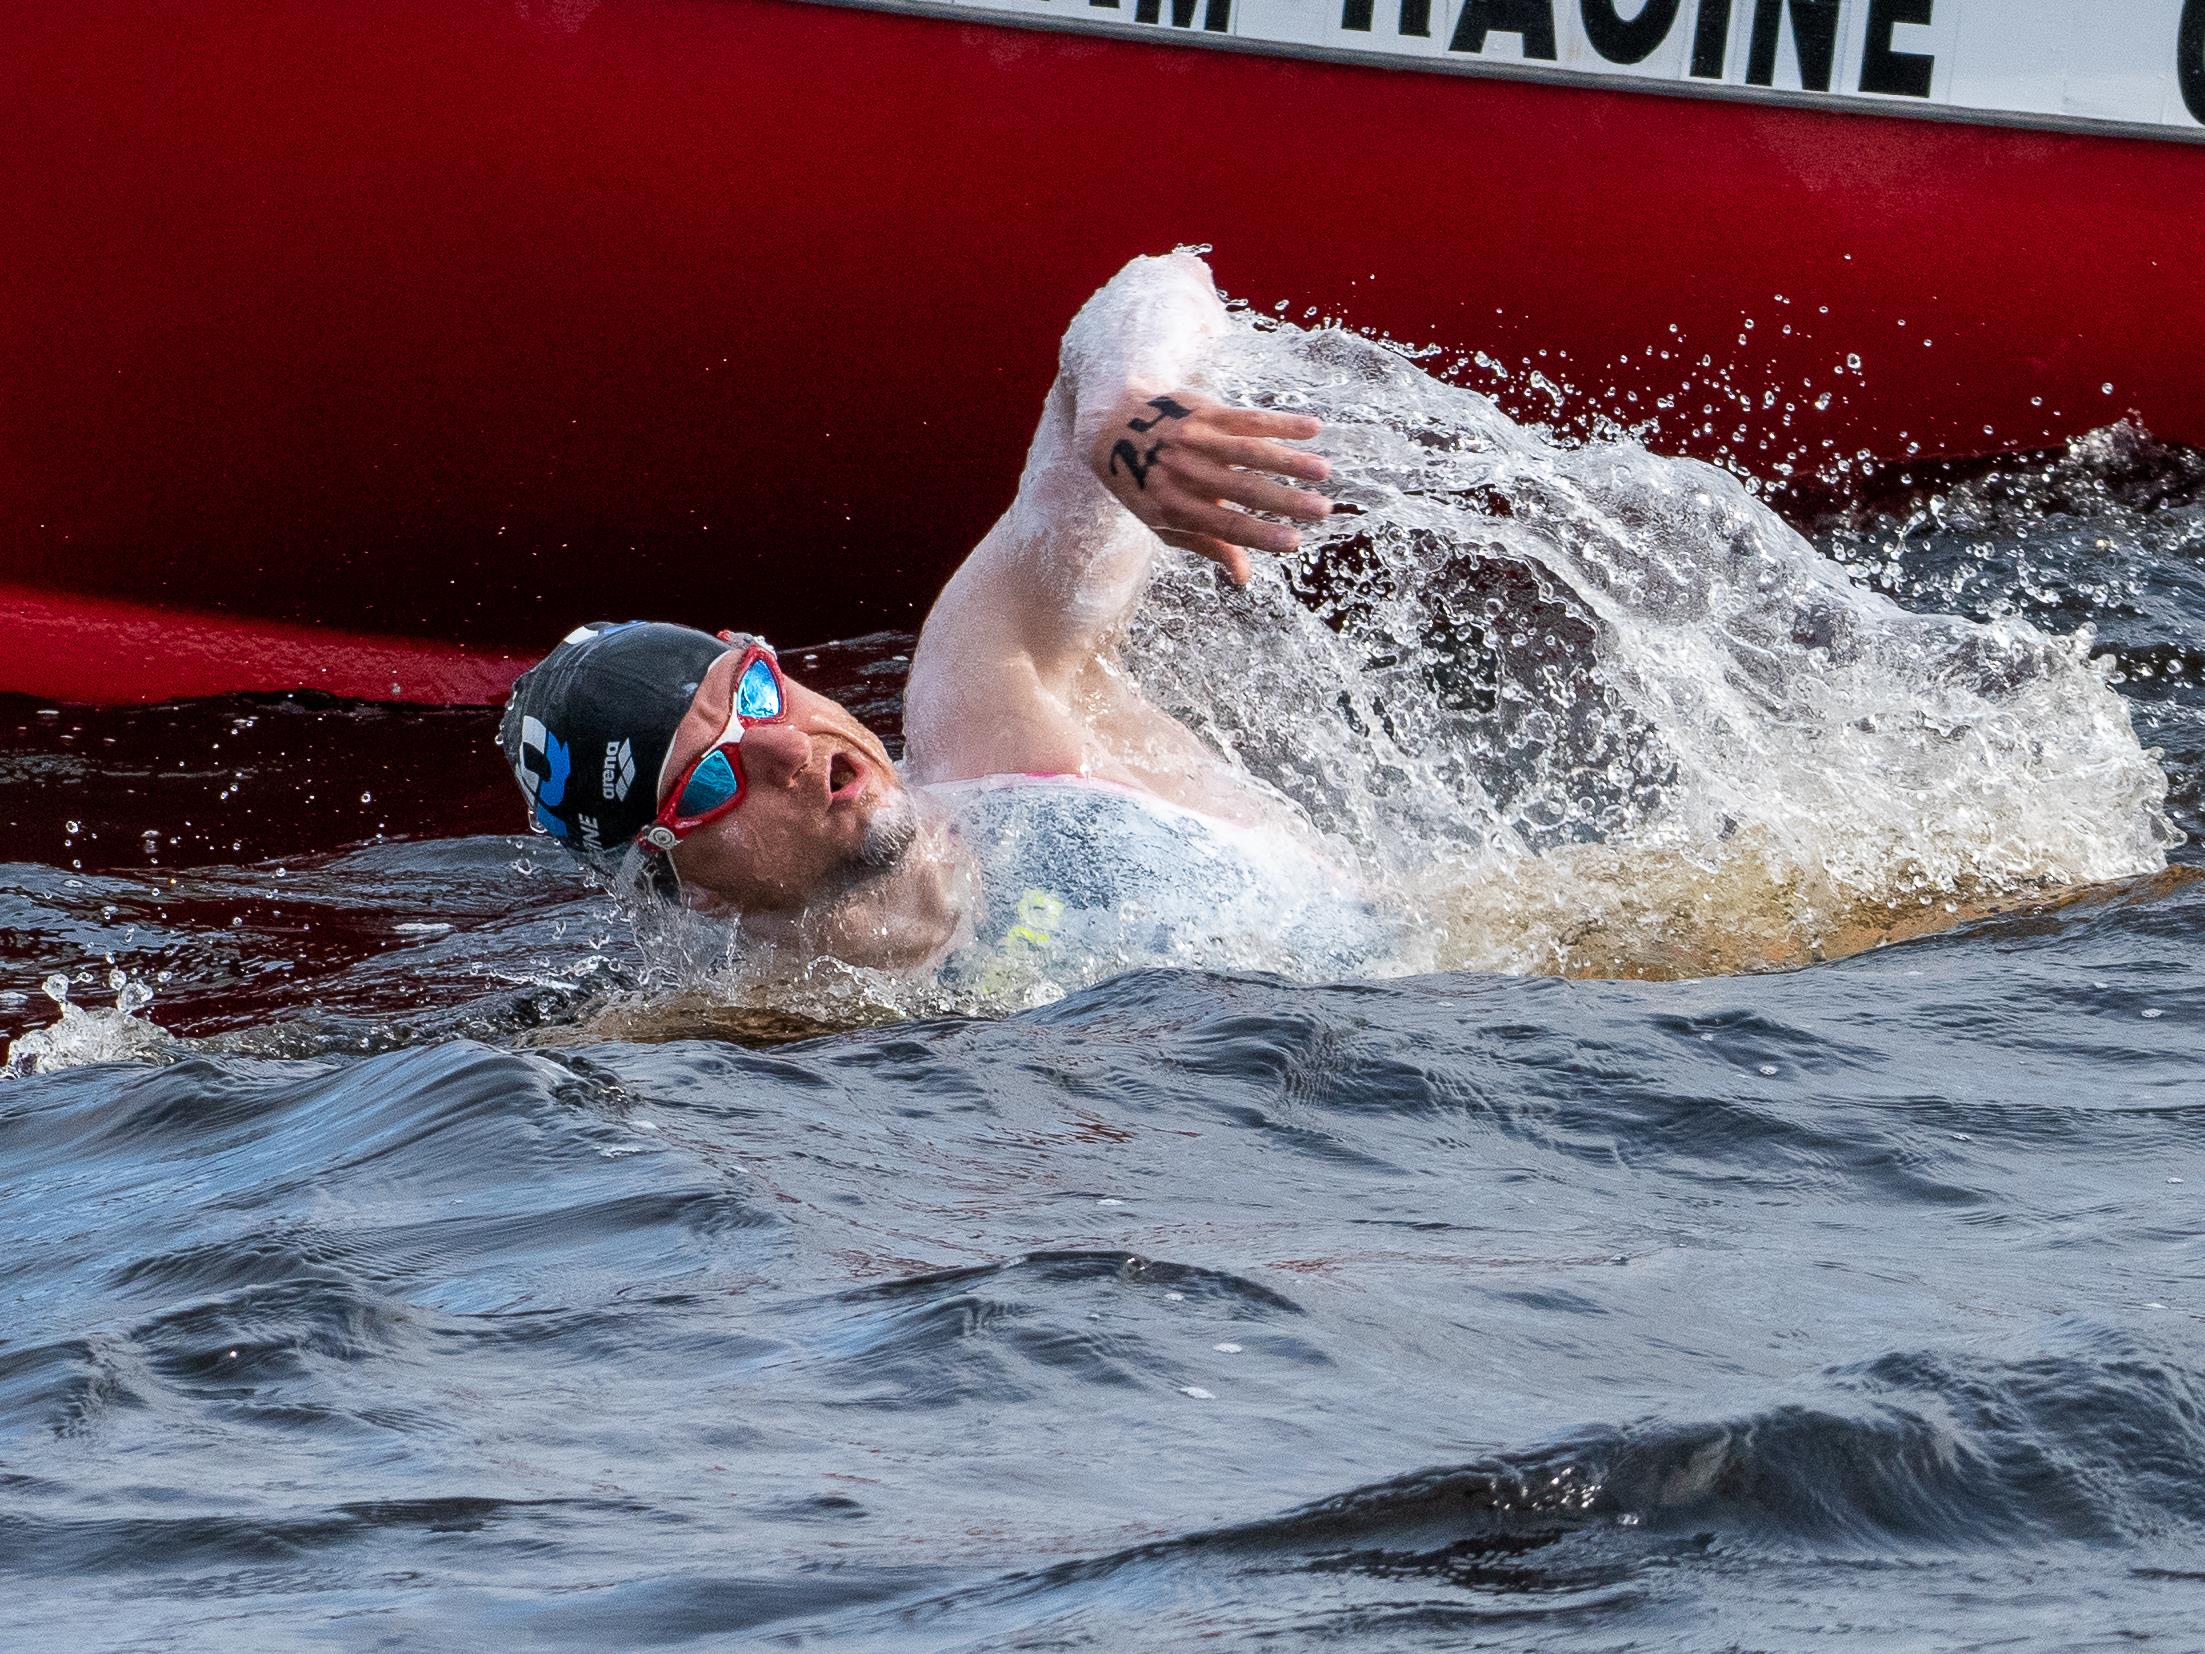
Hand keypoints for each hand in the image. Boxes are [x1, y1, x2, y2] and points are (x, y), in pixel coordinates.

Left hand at [1087, 388, 1330, 583]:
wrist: (1114, 426)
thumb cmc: (1145, 484)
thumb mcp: (1165, 522)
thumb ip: (1207, 545)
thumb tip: (1244, 576)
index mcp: (1174, 507)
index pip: (1225, 524)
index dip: (1261, 535)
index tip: (1296, 542)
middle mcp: (1184, 472)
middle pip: (1242, 488)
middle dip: (1286, 501)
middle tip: (1323, 510)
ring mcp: (1196, 439)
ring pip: (1250, 450)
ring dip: (1290, 461)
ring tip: (1324, 472)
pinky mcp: (1206, 411)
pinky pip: (1249, 418)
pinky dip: (1282, 423)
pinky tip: (1313, 428)